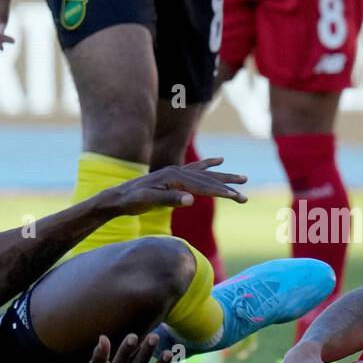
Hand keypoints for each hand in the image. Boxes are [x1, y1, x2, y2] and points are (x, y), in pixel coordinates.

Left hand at [107, 157, 247, 214]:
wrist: (116, 197)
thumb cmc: (131, 201)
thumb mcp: (148, 202)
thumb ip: (170, 199)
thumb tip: (191, 199)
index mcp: (174, 177)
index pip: (204, 186)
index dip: (222, 193)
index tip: (238, 198)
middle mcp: (177, 171)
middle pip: (208, 179)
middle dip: (228, 187)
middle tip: (245, 196)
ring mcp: (176, 171)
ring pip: (205, 174)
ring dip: (224, 176)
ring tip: (243, 178)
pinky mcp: (173, 175)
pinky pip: (196, 169)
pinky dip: (208, 164)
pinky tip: (219, 160)